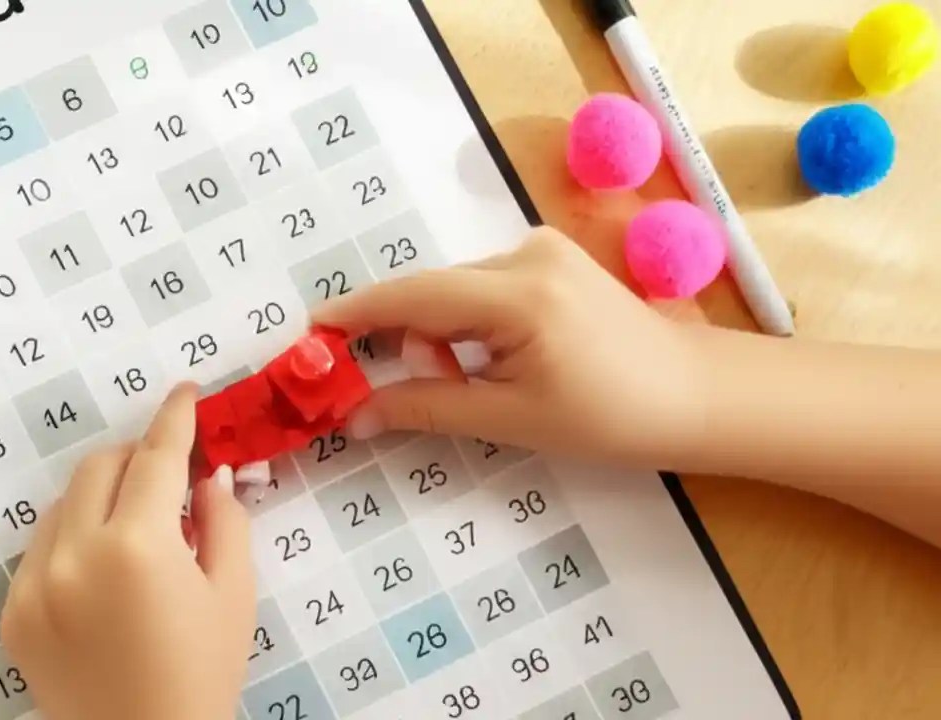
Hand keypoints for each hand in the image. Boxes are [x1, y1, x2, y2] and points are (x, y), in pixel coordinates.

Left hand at [0, 383, 254, 719]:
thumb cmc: (202, 674)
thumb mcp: (233, 594)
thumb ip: (223, 520)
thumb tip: (207, 475)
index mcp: (137, 546)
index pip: (156, 457)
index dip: (175, 418)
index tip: (186, 393)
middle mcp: (74, 554)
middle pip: (100, 467)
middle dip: (137, 458)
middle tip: (171, 477)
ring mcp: (34, 584)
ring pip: (65, 503)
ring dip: (102, 497)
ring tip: (138, 531)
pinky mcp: (12, 612)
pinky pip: (42, 548)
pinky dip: (74, 539)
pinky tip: (104, 571)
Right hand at [312, 227, 705, 467]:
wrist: (697, 395)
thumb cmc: (611, 417)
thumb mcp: (511, 419)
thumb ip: (426, 408)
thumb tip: (353, 414)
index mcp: (517, 293)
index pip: (412, 295)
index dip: (354, 315)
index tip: (308, 336)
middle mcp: (524, 254)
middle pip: (430, 291)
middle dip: (400, 338)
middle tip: (378, 393)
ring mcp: (541, 251)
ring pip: (454, 291)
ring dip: (436, 335)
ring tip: (454, 386)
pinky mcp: (551, 261)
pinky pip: (482, 289)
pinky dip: (464, 325)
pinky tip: (481, 364)